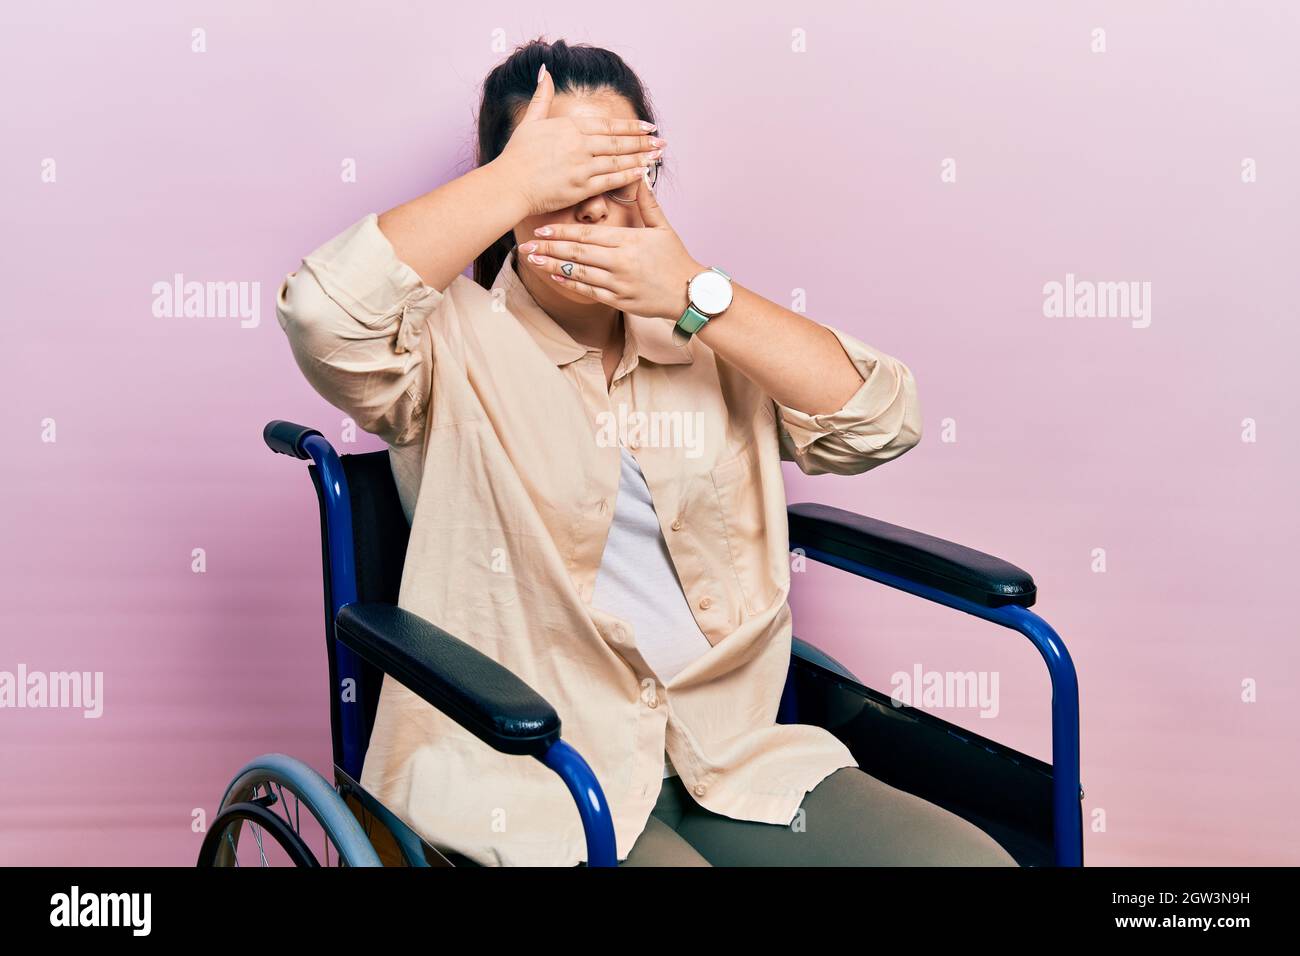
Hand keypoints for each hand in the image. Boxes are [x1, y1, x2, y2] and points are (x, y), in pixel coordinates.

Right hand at [495, 64, 663, 217]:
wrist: (508, 184)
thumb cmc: (516, 155)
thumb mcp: (530, 121)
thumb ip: (541, 97)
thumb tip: (544, 71)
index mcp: (570, 127)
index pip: (608, 125)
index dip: (630, 126)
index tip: (647, 127)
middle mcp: (580, 144)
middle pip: (618, 142)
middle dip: (643, 142)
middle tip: (661, 142)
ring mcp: (582, 166)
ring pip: (619, 160)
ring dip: (641, 157)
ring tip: (658, 156)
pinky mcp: (581, 187)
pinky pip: (611, 180)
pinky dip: (629, 176)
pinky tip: (643, 173)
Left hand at [520, 172, 702, 321]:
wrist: (689, 293)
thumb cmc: (675, 258)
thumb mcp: (663, 227)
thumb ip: (647, 201)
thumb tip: (640, 173)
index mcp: (628, 241)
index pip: (587, 234)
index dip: (561, 231)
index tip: (541, 228)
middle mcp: (620, 262)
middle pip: (576, 252)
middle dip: (548, 248)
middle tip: (525, 245)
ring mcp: (618, 283)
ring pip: (578, 273)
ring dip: (553, 266)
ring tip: (532, 260)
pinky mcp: (619, 300)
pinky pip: (589, 291)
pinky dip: (570, 284)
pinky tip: (554, 277)